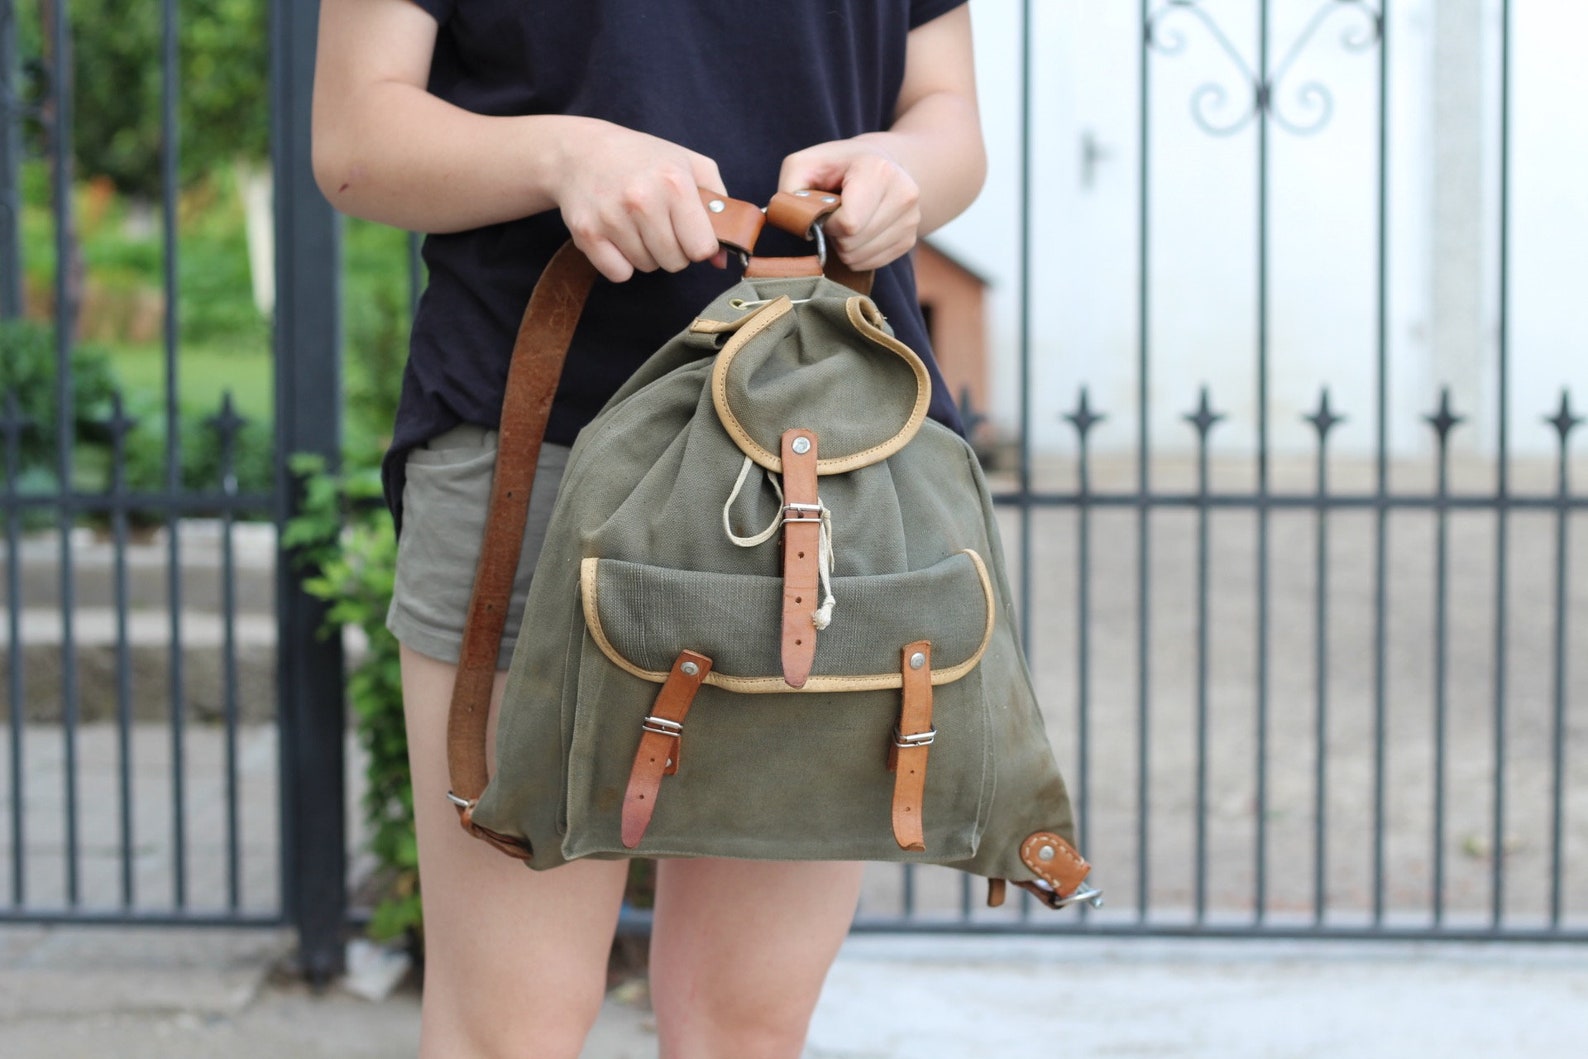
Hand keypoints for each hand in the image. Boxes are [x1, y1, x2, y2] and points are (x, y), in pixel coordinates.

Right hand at [552, 120, 728, 281]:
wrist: (581, 149)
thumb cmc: (642, 158)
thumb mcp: (689, 164)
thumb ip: (718, 207)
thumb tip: (721, 260)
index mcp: (674, 182)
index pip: (702, 248)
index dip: (699, 245)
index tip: (688, 231)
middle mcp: (643, 200)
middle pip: (675, 263)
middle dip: (673, 250)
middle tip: (659, 224)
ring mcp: (612, 218)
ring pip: (647, 268)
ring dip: (646, 253)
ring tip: (635, 223)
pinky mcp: (587, 233)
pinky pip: (619, 273)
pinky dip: (620, 262)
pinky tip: (616, 236)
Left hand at [778, 138, 921, 270]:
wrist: (883, 161)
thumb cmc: (839, 164)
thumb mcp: (805, 164)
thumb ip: (789, 191)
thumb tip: (791, 223)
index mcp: (879, 171)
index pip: (848, 224)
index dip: (826, 223)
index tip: (824, 209)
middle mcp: (904, 194)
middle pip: (853, 244)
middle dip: (834, 236)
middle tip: (835, 215)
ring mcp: (911, 219)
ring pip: (860, 258)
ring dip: (843, 246)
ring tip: (847, 221)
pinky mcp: (910, 239)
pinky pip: (871, 264)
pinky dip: (857, 253)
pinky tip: (858, 232)